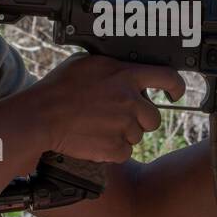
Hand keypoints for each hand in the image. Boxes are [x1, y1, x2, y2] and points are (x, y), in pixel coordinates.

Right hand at [23, 53, 186, 162]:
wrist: (41, 117)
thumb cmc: (58, 88)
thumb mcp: (87, 63)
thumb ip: (113, 67)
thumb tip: (125, 69)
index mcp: (126, 76)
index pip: (167, 77)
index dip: (176, 87)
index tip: (175, 93)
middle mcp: (130, 100)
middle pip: (154, 117)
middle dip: (140, 119)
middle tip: (117, 117)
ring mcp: (124, 126)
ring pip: (137, 136)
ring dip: (123, 134)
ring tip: (98, 126)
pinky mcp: (115, 148)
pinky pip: (124, 152)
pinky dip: (111, 150)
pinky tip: (94, 139)